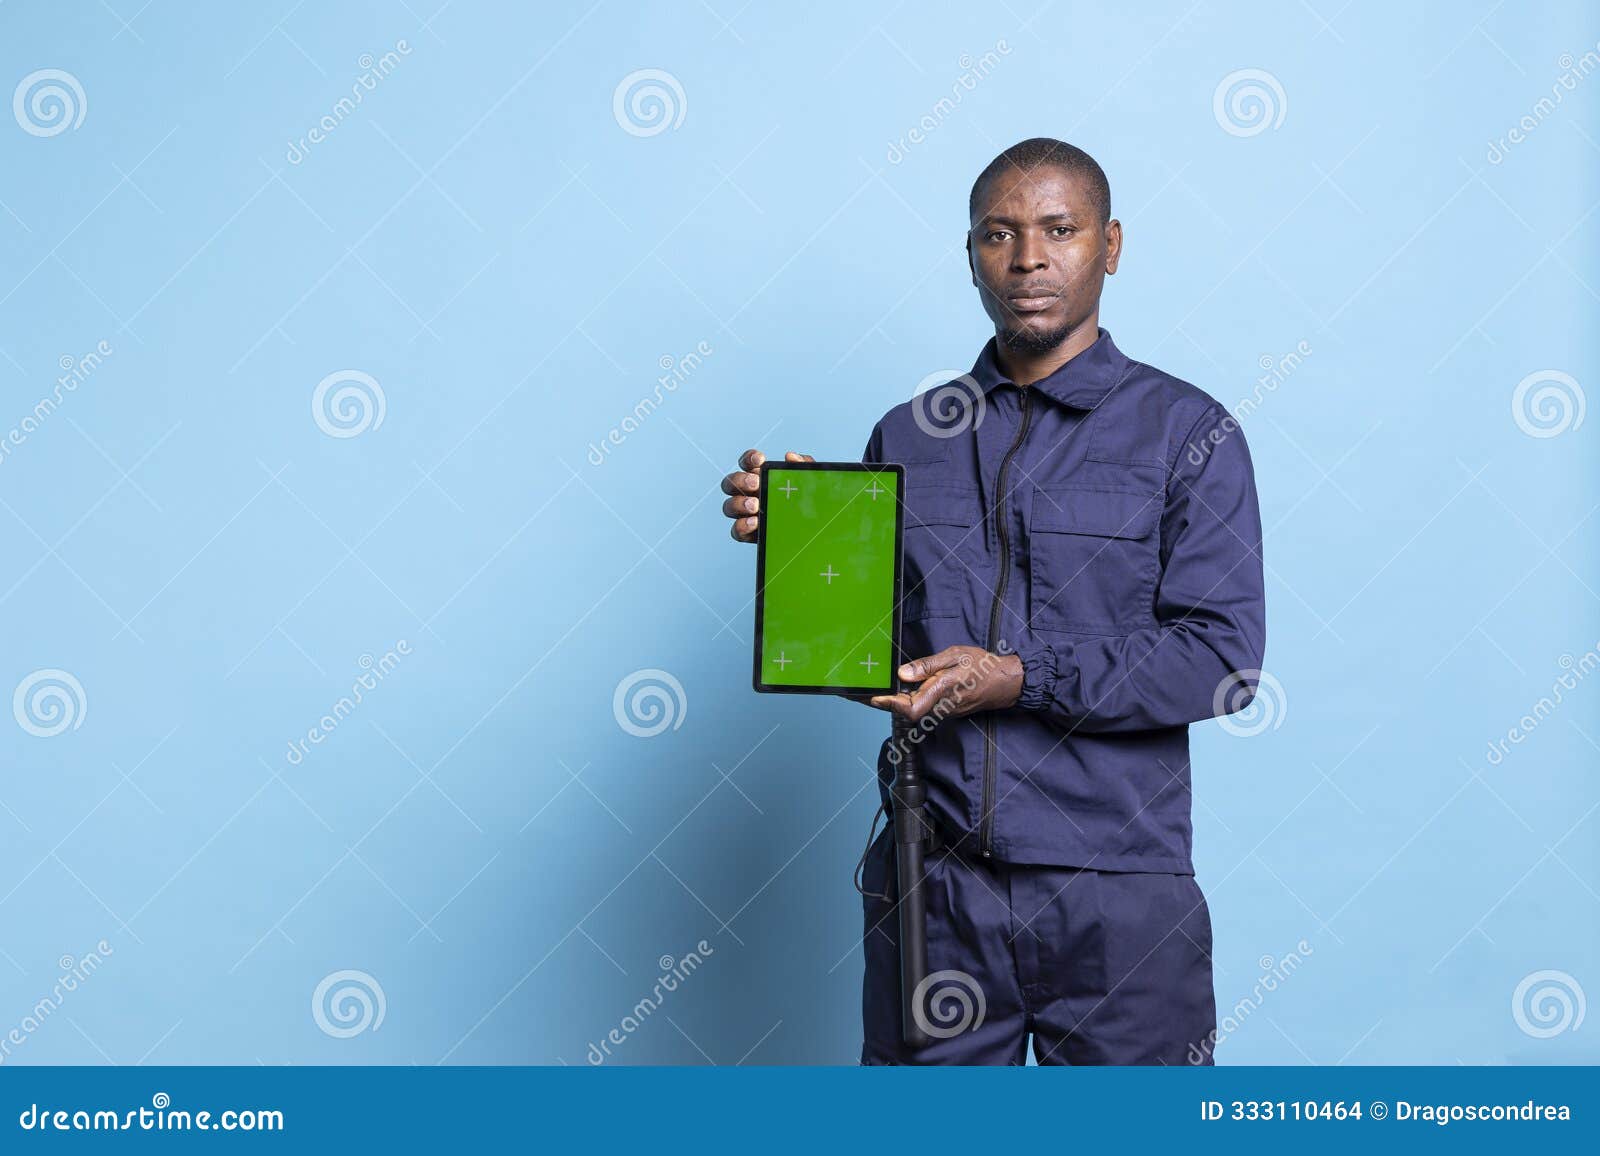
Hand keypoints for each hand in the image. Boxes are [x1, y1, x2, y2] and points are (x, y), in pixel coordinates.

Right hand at [720, 448, 813, 542]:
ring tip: (755, 505)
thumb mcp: (811, 483)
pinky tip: (755, 522)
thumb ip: (803, 466)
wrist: (814, 531)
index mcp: (761, 478)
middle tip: (756, 483)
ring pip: (729, 506)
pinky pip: (736, 530)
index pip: (747, 463)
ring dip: (739, 503)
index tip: (761, 460)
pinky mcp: (749, 533)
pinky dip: (742, 525)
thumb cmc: (808, 503)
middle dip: (740, 480)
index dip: (749, 458)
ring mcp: (746, 514)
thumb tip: (790, 456)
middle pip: (731, 483)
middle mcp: (749, 494)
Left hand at [865, 645, 1023, 721]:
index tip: (873, 698)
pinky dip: (907, 701)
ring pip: (914, 710)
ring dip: (895, 703)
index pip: (911, 707)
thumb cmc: (983, 667)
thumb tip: (903, 673)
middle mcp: (942, 707)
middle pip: (908, 711)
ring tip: (875, 692)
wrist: (1005, 683)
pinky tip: (899, 692)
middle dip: (885, 703)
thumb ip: (928, 666)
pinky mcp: (946, 711)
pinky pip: (923, 708)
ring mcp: (944, 711)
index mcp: (943, 691)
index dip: (891, 705)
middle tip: (863, 695)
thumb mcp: (955, 656)